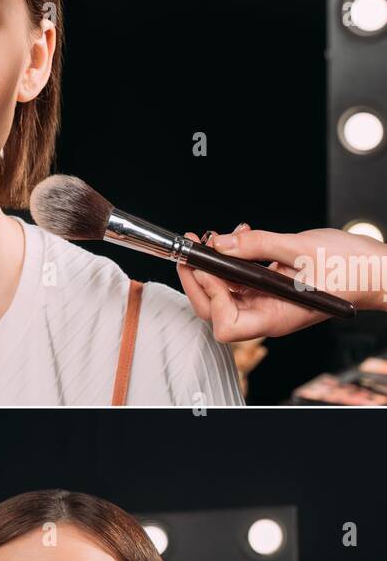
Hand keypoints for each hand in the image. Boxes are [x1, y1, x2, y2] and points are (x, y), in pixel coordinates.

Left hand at [176, 224, 386, 340]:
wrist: (377, 270)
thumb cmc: (352, 268)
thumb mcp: (302, 248)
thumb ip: (258, 245)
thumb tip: (221, 243)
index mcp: (275, 317)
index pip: (226, 324)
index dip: (210, 297)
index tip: (207, 267)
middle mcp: (267, 315)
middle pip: (216, 309)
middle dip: (199, 279)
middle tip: (191, 248)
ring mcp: (268, 304)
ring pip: (225, 293)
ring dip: (214, 266)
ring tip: (215, 237)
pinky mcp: (271, 291)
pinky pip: (242, 281)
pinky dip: (234, 260)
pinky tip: (240, 237)